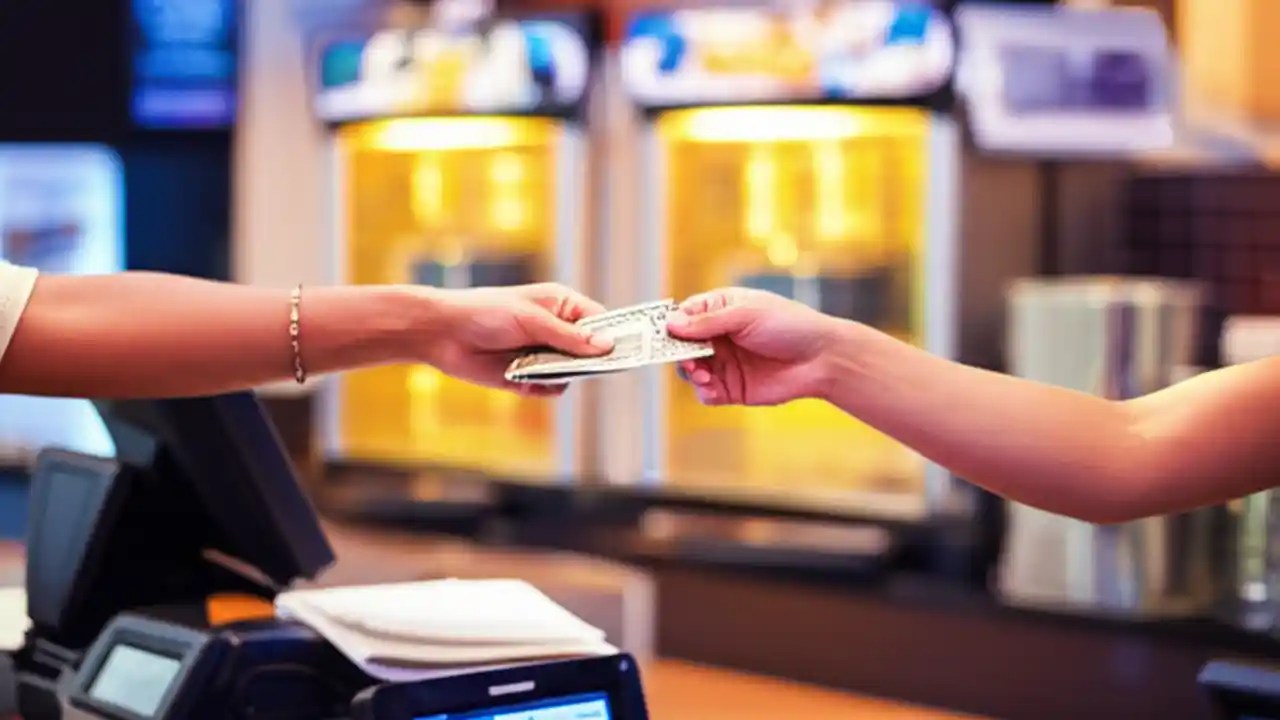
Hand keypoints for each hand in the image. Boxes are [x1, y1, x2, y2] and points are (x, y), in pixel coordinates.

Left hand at [420, 283, 612, 395]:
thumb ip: (568, 335)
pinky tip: (523, 377)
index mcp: (563, 306)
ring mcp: (544, 355)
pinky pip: (552, 389)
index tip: (628, 349)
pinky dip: (543, 387)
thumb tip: (606, 345)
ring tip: (536, 365)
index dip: (616, 334)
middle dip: (589, 360)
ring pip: (573, 373)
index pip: (601, 321)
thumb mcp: (530, 319)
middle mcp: (558, 331)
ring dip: (561, 373)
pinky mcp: (529, 378)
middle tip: (585, 364)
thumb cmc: (486, 312)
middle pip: (591, 351)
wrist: (443, 334)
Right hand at [666, 288, 843, 405]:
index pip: (684, 315)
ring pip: (690, 370)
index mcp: (720, 310)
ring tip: (702, 373)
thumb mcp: (745, 315)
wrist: (821, 357)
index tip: (658, 333)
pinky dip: (703, 391)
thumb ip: (707, 322)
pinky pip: (707, 392)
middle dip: (677, 352)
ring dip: (690, 372)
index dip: (669, 324)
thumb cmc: (789, 324)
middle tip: (682, 358)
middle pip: (682, 345)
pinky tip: (711, 386)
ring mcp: (724, 363)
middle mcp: (718, 336)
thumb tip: (671, 324)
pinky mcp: (732, 388)